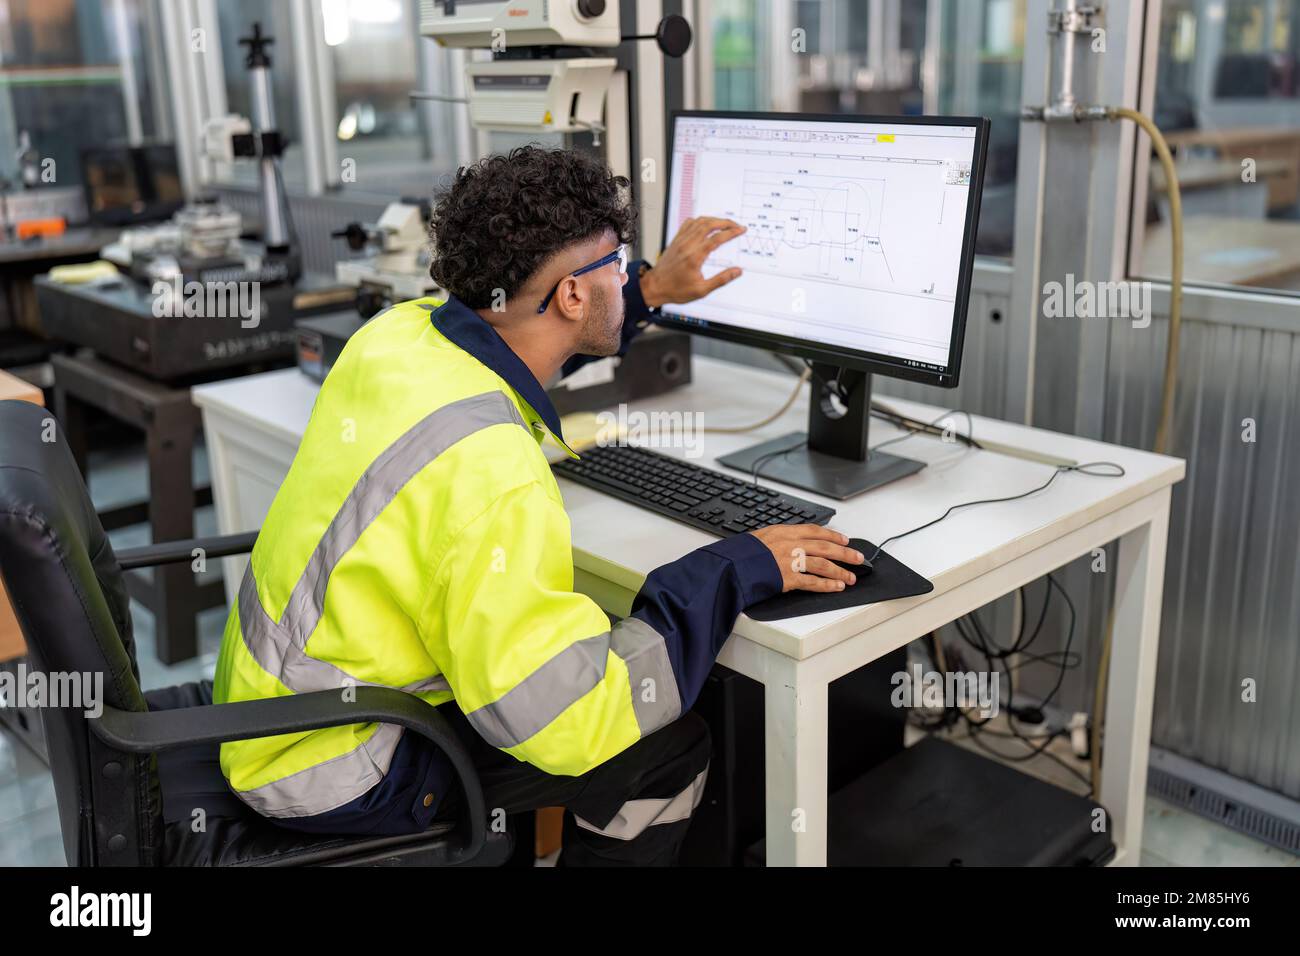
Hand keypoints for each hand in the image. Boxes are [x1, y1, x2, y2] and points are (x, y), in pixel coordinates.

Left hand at [641, 217, 745, 307]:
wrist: (655, 287)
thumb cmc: (676, 290)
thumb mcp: (701, 290)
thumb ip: (721, 280)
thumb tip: (737, 272)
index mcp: (694, 257)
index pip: (717, 239)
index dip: (731, 232)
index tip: (741, 230)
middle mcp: (687, 246)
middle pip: (709, 225)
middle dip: (725, 222)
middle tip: (736, 225)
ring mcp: (680, 241)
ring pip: (699, 221)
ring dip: (714, 219)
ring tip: (725, 223)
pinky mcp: (676, 240)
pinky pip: (688, 223)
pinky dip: (700, 220)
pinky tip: (706, 223)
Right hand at [749, 525, 864, 592]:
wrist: (729, 565)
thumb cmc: (740, 553)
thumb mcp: (760, 537)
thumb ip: (777, 540)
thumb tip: (790, 543)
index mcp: (784, 531)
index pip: (815, 531)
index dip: (833, 536)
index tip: (844, 540)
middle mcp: (790, 544)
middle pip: (825, 547)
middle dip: (845, 553)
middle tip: (858, 558)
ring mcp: (790, 561)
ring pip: (823, 564)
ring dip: (839, 571)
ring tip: (851, 577)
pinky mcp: (788, 578)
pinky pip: (812, 582)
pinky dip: (827, 585)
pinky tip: (837, 587)